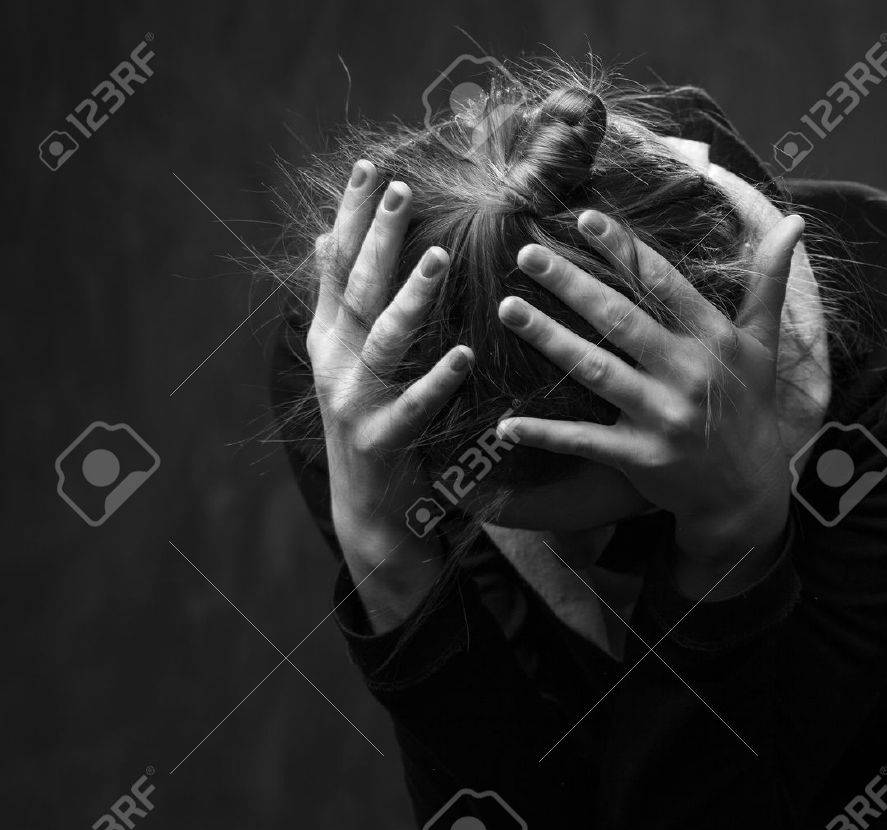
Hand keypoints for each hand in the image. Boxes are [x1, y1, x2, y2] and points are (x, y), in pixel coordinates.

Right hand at [308, 160, 470, 627]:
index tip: (371, 167)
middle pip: (358, 291)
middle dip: (378, 237)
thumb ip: (339, 303)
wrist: (368, 509)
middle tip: (400, 188)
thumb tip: (325, 239)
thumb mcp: (346, 360)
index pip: (339, 265)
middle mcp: (334, 364)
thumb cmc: (370, 424)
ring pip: (383, 342)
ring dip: (410, 298)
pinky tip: (463, 356)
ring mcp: (353, 403)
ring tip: (438, 258)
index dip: (353, 216)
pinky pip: (413, 407)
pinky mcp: (380, 441)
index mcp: (329, 339)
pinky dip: (436, 381)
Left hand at [497, 209, 804, 595]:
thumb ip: (769, 281)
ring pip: (595, 369)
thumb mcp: (764, 343)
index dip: (624, 250)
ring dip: (548, 339)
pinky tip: (507, 423)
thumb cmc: (750, 406)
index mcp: (714, 340)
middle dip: (571, 284)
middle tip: (526, 255)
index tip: (584, 218)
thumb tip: (795, 223)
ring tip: (508, 309)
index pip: (664, 283)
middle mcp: (687, 374)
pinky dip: (545, 433)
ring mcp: (662, 417)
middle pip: (620, 319)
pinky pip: (584, 440)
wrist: (747, 491)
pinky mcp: (639, 457)